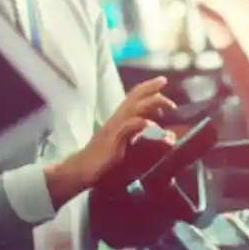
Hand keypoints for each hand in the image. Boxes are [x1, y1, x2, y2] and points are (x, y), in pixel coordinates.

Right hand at [46, 78, 175, 205]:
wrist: (80, 168)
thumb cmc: (101, 159)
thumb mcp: (123, 145)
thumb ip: (140, 137)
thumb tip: (164, 136)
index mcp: (119, 119)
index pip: (133, 98)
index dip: (147, 88)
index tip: (161, 82)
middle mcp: (116, 119)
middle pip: (134, 97)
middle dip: (150, 88)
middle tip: (164, 81)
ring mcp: (114, 128)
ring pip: (133, 108)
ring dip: (151, 103)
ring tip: (168, 105)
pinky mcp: (112, 140)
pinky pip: (128, 127)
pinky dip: (140, 123)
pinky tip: (152, 124)